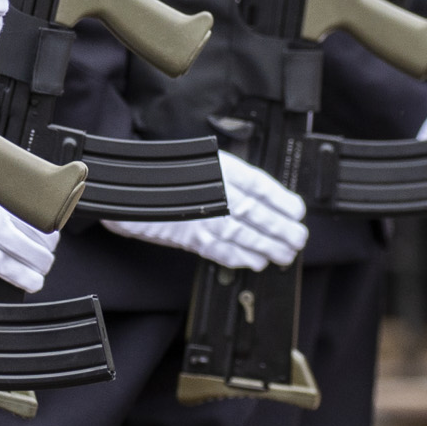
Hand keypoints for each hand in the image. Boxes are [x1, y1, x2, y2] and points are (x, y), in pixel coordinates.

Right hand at [0, 171, 59, 292]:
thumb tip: (4, 201)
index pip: (38, 210)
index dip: (47, 227)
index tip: (48, 233)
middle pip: (40, 233)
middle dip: (45, 249)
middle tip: (44, 255)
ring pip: (32, 252)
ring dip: (39, 265)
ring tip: (39, 270)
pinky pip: (9, 266)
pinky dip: (24, 278)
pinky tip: (33, 283)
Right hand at [102, 150, 308, 271]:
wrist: (128, 189)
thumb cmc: (165, 174)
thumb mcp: (204, 163)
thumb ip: (230, 177)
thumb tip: (263, 196)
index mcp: (219, 169)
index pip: (258, 185)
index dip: (282, 200)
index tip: (297, 211)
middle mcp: (213, 193)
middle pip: (256, 213)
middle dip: (281, 229)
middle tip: (298, 238)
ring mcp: (202, 217)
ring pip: (243, 235)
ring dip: (267, 247)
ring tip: (284, 254)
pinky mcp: (190, 238)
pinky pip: (220, 250)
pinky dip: (240, 258)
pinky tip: (254, 262)